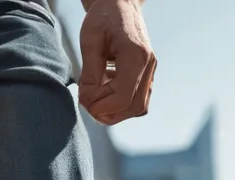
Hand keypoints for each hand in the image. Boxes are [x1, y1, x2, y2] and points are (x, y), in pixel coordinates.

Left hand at [79, 0, 155, 125]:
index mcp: (135, 55)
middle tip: (88, 103)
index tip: (83, 98)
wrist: (120, 3)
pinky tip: (105, 89)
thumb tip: (87, 101)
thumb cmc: (103, 17)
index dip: (100, 107)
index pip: (121, 98)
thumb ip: (89, 73)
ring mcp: (151, 70)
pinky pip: (138, 100)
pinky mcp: (147, 74)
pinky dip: (121, 103)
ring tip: (96, 96)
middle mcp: (148, 65)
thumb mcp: (90, 40)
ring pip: (138, 108)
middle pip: (133, 108)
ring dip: (115, 111)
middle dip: (108, 113)